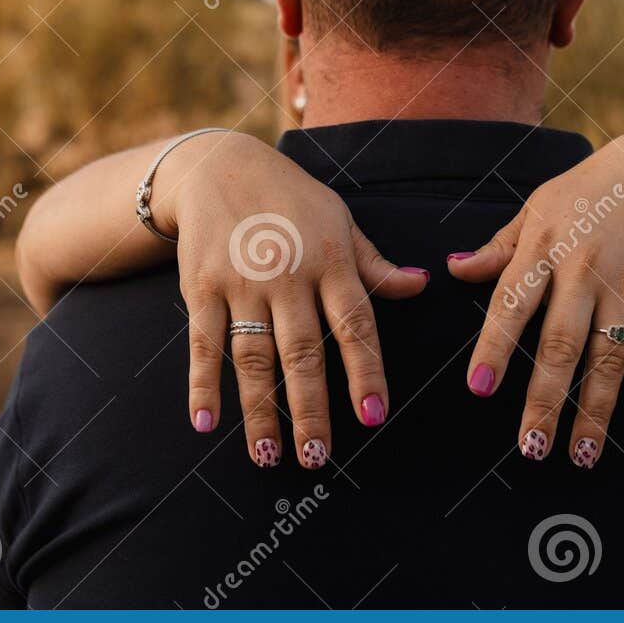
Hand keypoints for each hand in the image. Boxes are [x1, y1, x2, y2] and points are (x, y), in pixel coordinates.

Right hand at [151, 131, 427, 468]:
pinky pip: (203, 342)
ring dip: (260, 410)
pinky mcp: (201, 287)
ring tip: (268, 456)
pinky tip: (205, 423)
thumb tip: (422, 285)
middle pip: (302, 352)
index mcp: (330, 260)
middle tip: (317, 457)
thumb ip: (375, 264)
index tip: (372, 416)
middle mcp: (288, 274)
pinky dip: (201, 384)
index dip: (365, 372)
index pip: (355, 325)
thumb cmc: (291, 200)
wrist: (220, 165)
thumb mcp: (340, 221)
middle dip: (310, 409)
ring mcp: (242, 282)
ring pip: (253, 356)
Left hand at [448, 129, 623, 466]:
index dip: (494, 347)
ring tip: (580, 456)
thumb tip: (450, 270)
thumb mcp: (536, 209)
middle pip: (561, 342)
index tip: (478, 390)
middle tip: (530, 447)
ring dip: (595, 410)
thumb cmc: (585, 193)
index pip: (512, 302)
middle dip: (546, 398)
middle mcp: (583, 267)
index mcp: (542, 246)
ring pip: (607, 355)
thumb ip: (497, 248)